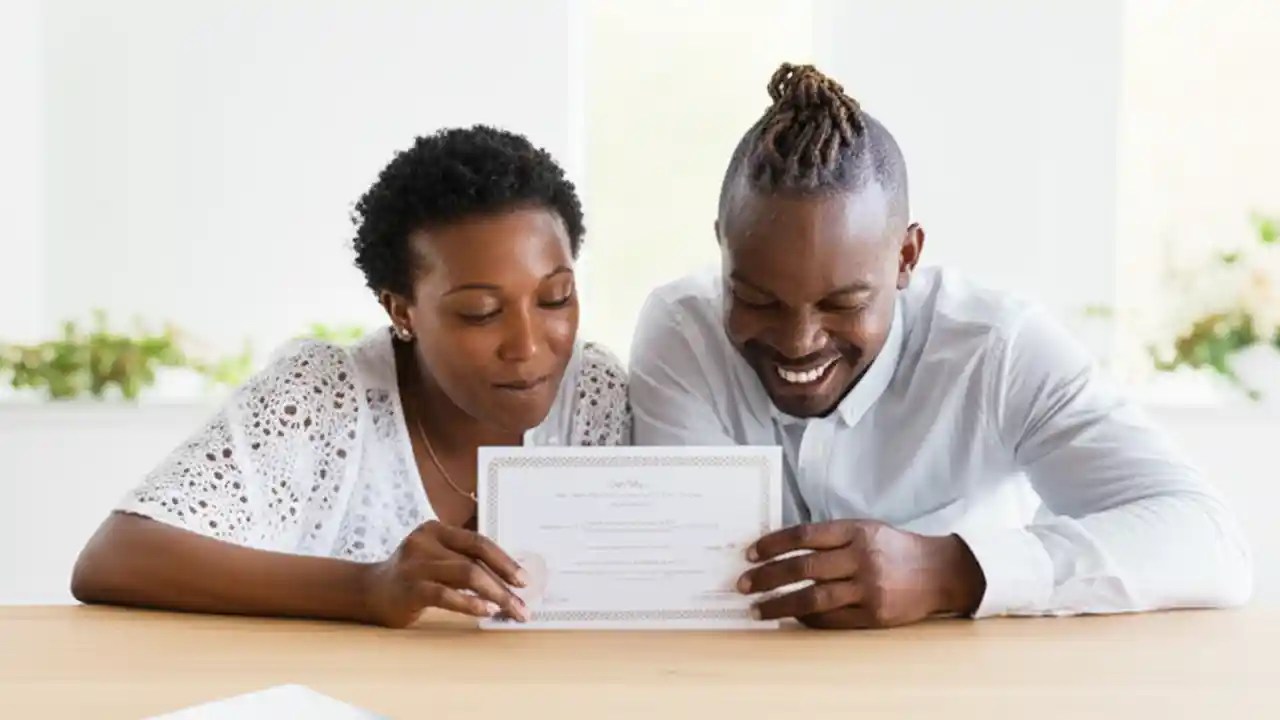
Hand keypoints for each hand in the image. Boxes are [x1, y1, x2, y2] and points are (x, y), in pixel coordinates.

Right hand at [359, 520, 529, 627]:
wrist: (367, 592)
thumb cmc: (411, 576)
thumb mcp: (435, 557)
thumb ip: (462, 560)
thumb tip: (508, 577)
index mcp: (436, 530)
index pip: (478, 541)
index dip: (504, 560)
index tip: (523, 579)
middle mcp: (425, 541)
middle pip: (476, 559)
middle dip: (504, 581)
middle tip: (523, 602)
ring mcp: (415, 564)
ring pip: (467, 574)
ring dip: (495, 594)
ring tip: (511, 610)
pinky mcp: (409, 588)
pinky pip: (446, 594)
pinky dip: (470, 603)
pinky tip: (486, 611)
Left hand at [737, 520, 984, 628]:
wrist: (939, 572)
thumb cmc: (894, 548)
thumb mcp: (865, 530)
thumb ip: (831, 538)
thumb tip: (782, 549)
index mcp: (856, 531)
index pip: (804, 535)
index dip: (773, 544)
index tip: (750, 554)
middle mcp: (861, 558)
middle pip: (803, 568)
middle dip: (767, 577)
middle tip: (743, 584)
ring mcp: (868, 588)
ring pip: (813, 598)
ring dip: (780, 604)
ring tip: (758, 608)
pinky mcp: (874, 615)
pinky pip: (831, 620)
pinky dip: (807, 619)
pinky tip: (790, 617)